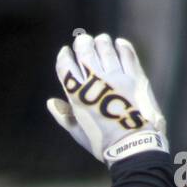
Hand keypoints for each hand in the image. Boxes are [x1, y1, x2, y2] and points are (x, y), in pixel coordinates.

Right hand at [46, 33, 167, 164]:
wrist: (133, 146)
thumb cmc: (103, 143)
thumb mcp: (78, 132)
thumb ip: (63, 115)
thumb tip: (51, 102)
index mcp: (77, 95)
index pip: (65, 66)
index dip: (64, 56)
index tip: (65, 52)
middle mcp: (95, 81)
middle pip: (85, 52)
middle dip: (82, 43)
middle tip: (83, 40)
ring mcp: (117, 77)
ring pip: (106, 49)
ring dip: (101, 42)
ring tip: (100, 40)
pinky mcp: (136, 77)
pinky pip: (128, 55)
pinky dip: (123, 46)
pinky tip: (119, 43)